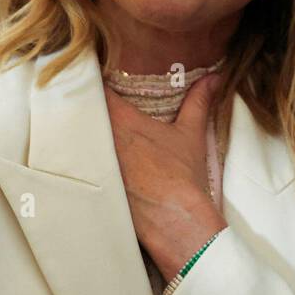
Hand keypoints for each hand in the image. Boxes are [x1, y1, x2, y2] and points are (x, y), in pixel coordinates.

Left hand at [104, 74, 226, 277]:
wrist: (174, 218)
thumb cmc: (181, 174)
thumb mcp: (191, 132)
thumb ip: (199, 101)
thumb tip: (213, 78)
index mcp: (122, 121)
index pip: (97, 89)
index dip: (98, 80)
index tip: (104, 75)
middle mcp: (102, 140)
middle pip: (85, 114)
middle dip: (92, 107)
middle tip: (101, 102)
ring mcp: (95, 165)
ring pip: (81, 140)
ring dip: (88, 134)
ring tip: (99, 131)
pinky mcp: (95, 187)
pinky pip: (84, 166)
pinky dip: (88, 160)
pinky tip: (99, 162)